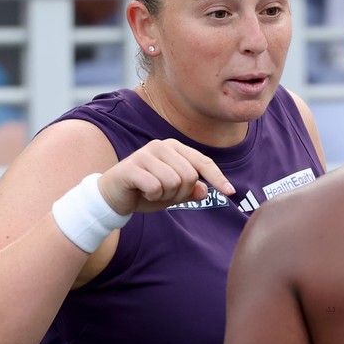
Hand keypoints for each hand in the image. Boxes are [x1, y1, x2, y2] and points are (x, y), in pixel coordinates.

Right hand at [97, 138, 235, 215]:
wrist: (113, 196)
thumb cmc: (145, 192)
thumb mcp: (173, 194)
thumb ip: (190, 191)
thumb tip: (205, 189)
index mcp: (174, 148)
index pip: (203, 162)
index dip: (218, 177)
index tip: (230, 192)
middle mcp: (161, 146)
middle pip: (190, 176)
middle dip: (181, 193)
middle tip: (164, 194)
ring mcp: (145, 154)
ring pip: (174, 182)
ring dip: (165, 196)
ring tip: (152, 192)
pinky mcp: (132, 166)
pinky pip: (156, 187)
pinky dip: (153, 196)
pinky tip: (142, 192)